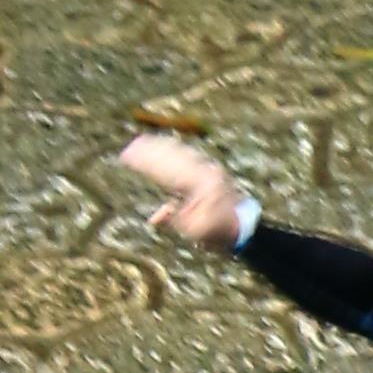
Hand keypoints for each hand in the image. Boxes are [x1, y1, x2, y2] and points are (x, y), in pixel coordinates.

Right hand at [118, 129, 243, 252]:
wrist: (242, 226)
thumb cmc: (217, 231)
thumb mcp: (194, 230)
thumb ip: (174, 220)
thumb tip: (153, 219)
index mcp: (200, 186)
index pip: (168, 170)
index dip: (148, 164)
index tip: (131, 159)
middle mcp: (205, 172)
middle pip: (174, 156)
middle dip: (152, 151)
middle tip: (131, 147)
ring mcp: (208, 169)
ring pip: (181, 152)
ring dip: (161, 147)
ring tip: (141, 142)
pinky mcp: (209, 170)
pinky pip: (188, 155)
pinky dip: (173, 149)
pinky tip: (162, 145)